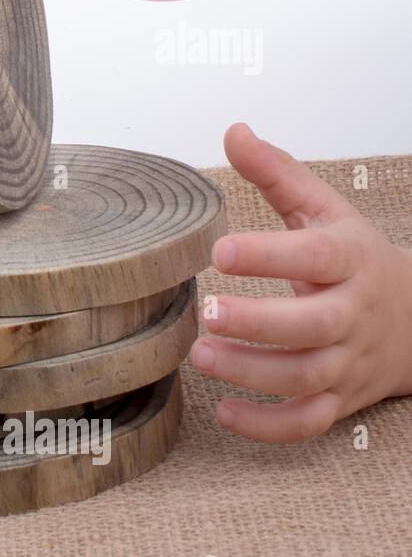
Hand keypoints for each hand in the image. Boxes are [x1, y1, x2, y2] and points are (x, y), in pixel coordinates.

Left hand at [190, 123, 411, 442]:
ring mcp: (348, 362)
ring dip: (252, 372)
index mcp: (349, 261)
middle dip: (261, 322)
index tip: (221, 250)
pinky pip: (308, 423)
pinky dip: (269, 426)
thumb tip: (233, 130)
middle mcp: (352, 314)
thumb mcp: (325, 212)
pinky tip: (225, 412)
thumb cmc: (355, 262)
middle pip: (313, 325)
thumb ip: (278, 174)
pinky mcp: (339, 400)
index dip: (271, 254)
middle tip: (209, 311)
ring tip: (200, 355)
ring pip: (307, 377)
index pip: (315, 256)